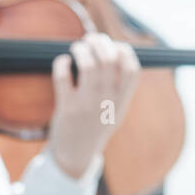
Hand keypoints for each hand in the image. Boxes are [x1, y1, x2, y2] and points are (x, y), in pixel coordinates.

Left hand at [47, 32, 140, 178]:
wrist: (76, 155)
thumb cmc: (96, 126)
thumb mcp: (116, 109)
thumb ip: (120, 85)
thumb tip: (118, 49)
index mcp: (121, 101)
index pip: (132, 68)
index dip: (123, 50)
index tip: (113, 46)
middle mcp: (106, 102)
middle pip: (109, 59)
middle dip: (100, 42)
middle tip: (91, 40)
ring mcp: (87, 104)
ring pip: (88, 64)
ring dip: (81, 48)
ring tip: (78, 48)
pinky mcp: (67, 107)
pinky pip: (63, 75)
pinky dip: (62, 62)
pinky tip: (64, 62)